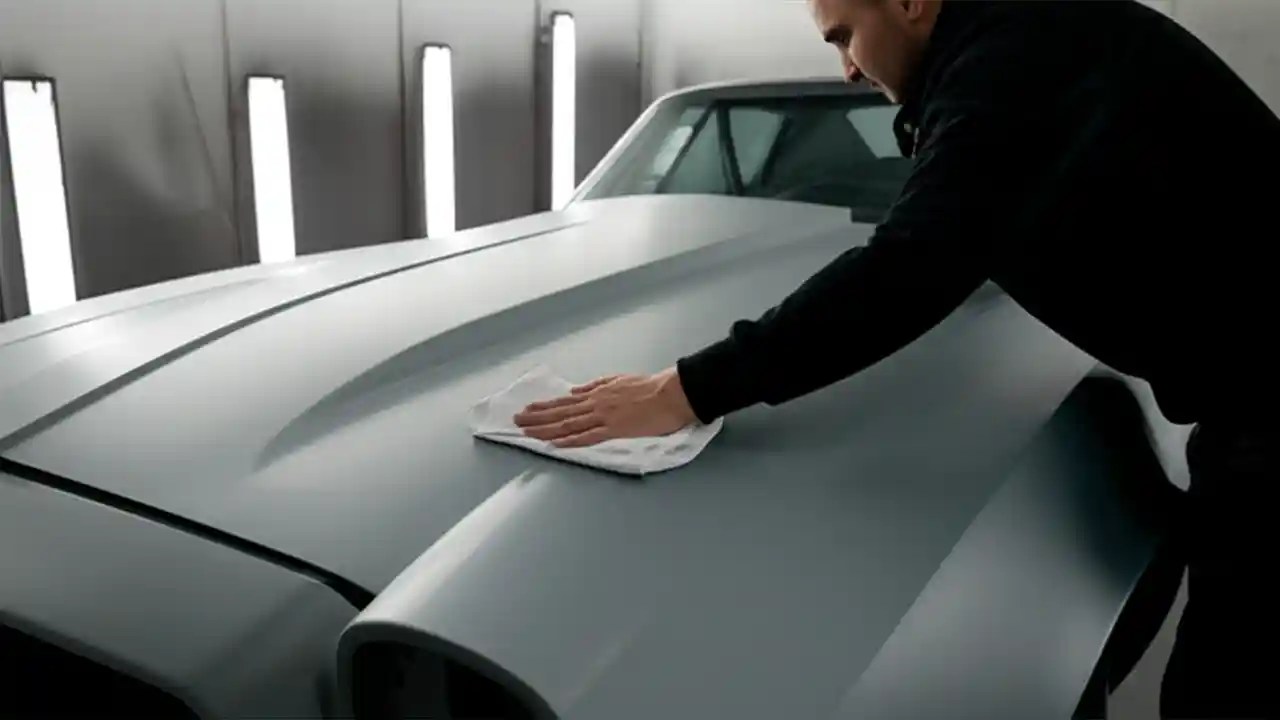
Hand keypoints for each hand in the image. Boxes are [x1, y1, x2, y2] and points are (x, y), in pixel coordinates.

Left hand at [513, 367, 698, 447]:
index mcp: (598, 393)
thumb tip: (575, 391)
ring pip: (568, 424)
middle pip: (560, 413)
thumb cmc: (651, 387)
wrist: (671, 393)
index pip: (565, 402)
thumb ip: (596, 386)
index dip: (544, 407)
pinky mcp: (615, 429)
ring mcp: (603, 417)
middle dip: (536, 418)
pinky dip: (569, 441)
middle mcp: (596, 404)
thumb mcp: (619, 380)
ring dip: (545, 429)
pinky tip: (554, 444)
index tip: (527, 409)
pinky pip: (587, 437)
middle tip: (516, 421)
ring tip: (527, 432)